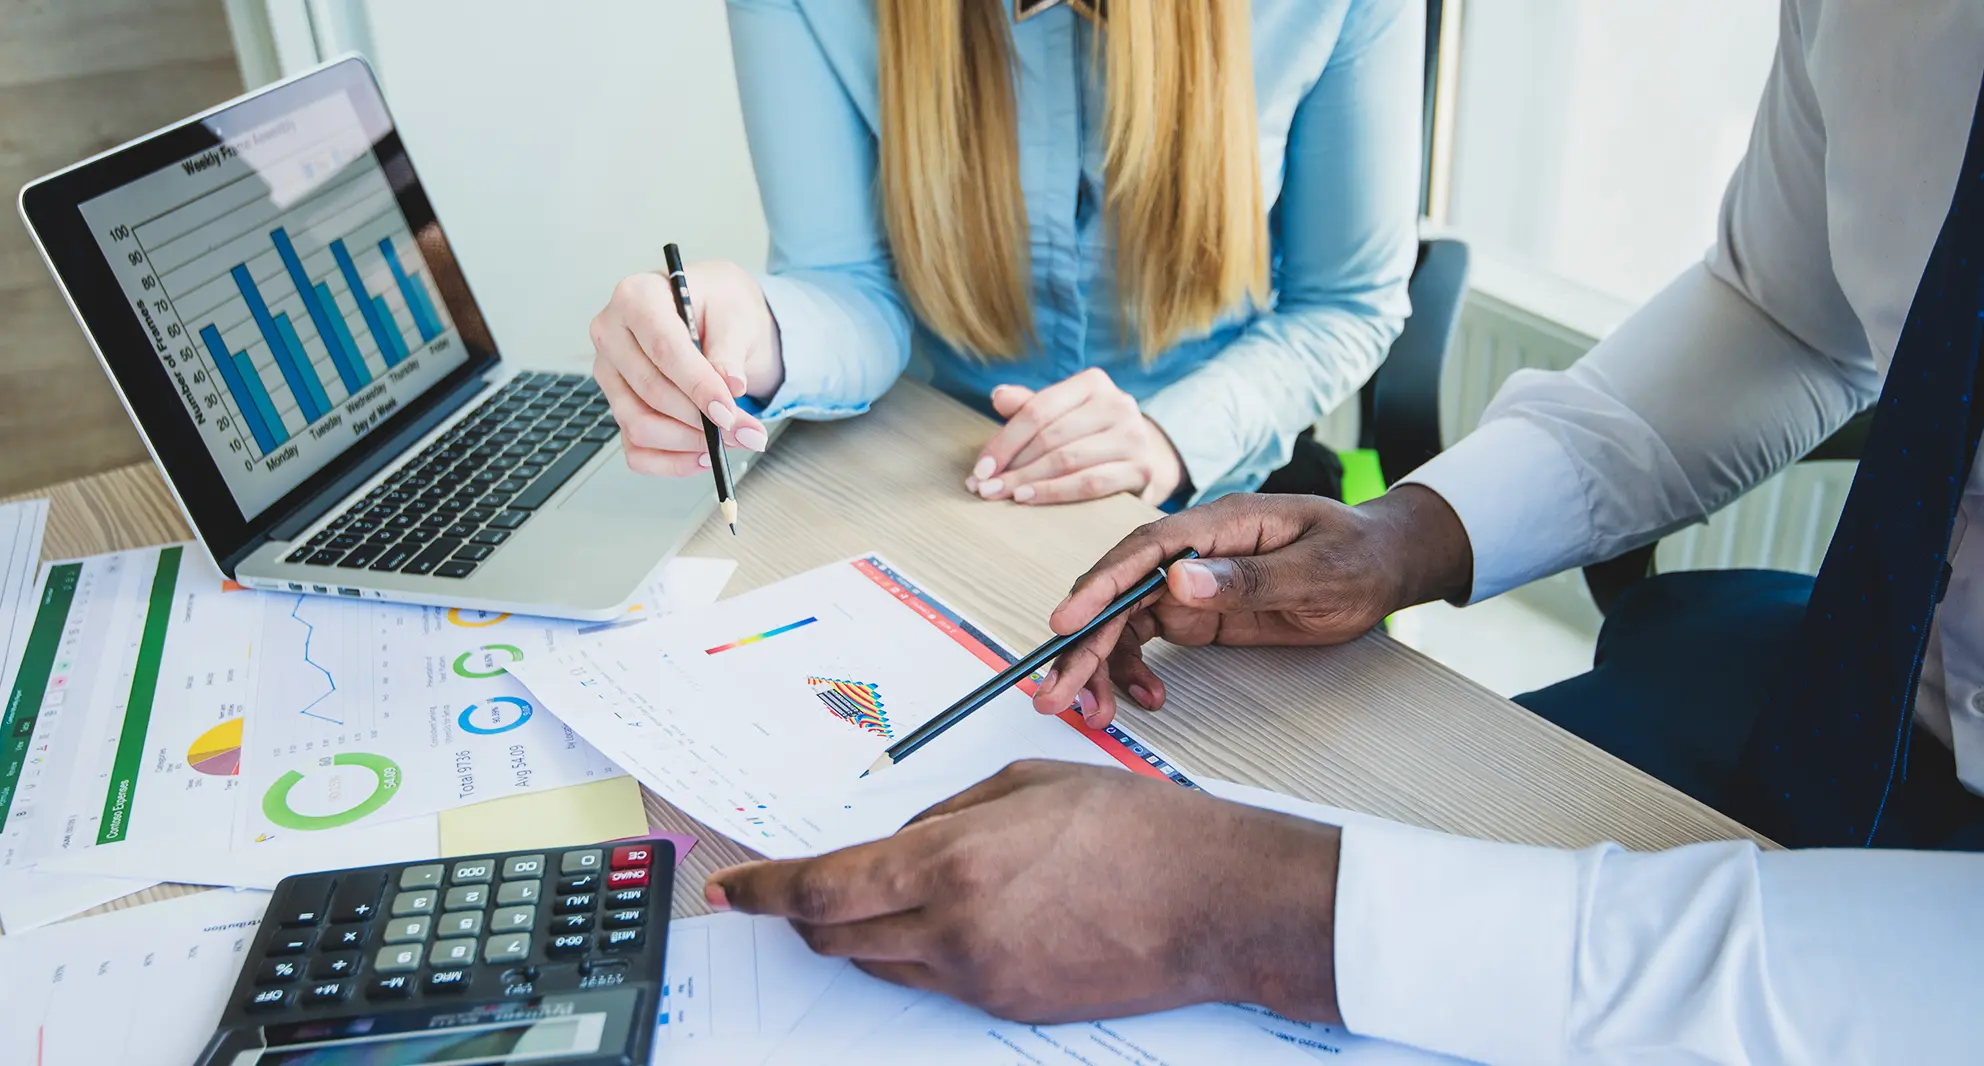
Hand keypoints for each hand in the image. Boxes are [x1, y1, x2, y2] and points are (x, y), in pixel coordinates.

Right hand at [589, 259, 783, 476]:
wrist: (712, 312)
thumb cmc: (719, 305)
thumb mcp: (735, 315)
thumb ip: (730, 351)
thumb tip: (730, 387)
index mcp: (636, 297)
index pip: (663, 349)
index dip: (697, 386)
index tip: (729, 412)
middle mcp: (612, 335)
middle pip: (651, 392)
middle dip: (704, 421)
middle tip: (748, 432)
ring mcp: (610, 375)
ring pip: (640, 426)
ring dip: (691, 443)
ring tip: (732, 439)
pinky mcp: (617, 406)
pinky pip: (636, 450)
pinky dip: (672, 461)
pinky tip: (703, 454)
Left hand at [705, 760, 1342, 1024]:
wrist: (1218, 904)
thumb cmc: (1140, 831)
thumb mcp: (1027, 785)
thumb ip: (946, 814)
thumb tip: (898, 842)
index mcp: (953, 864)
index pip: (821, 890)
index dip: (763, 893)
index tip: (734, 891)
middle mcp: (955, 932)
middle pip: (836, 937)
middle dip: (804, 913)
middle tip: (796, 890)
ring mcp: (981, 981)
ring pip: (881, 964)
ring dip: (862, 932)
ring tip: (897, 893)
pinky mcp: (1011, 1009)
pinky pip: (936, 982)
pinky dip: (922, 951)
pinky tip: (963, 916)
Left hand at [966, 368, 1184, 505]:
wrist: (1146, 456)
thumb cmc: (1091, 433)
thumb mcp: (1062, 413)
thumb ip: (1030, 406)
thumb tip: (997, 396)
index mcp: (1093, 383)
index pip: (1038, 410)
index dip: (1004, 440)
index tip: (980, 468)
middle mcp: (1118, 404)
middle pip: (1051, 437)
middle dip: (1012, 465)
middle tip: (983, 488)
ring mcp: (1133, 437)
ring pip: (1068, 461)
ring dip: (1028, 481)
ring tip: (1000, 495)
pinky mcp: (1141, 470)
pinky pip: (1090, 483)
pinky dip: (1055, 492)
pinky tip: (1028, 499)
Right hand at [1033, 487, 1473, 725]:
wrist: (1382, 564)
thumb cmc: (1357, 557)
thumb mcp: (1319, 570)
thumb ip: (1250, 578)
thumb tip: (1178, 578)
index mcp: (1220, 524)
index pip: (1145, 551)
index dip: (1101, 586)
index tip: (1067, 623)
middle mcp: (1192, 550)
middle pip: (1121, 592)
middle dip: (1083, 644)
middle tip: (1056, 694)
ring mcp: (1188, 581)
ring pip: (1123, 620)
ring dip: (1099, 664)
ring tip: (1089, 711)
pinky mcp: (1194, 611)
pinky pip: (1145, 639)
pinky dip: (1133, 670)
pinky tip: (1143, 699)